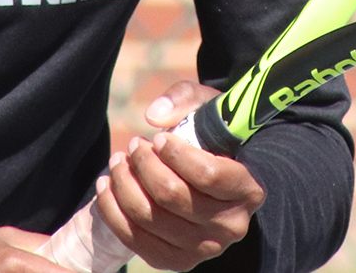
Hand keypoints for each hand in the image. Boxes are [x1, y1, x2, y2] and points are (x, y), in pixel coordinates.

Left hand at [93, 82, 265, 270]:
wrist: (209, 179)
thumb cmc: (210, 138)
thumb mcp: (206, 108)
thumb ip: (185, 98)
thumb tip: (155, 116)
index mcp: (249, 190)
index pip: (210, 175)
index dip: (176, 154)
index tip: (157, 138)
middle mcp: (232, 226)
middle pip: (173, 195)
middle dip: (143, 165)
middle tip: (134, 145)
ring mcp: (203, 248)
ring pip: (149, 216)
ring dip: (124, 183)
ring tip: (118, 161)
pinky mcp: (176, 261)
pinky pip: (134, 239)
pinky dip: (113, 210)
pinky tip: (106, 185)